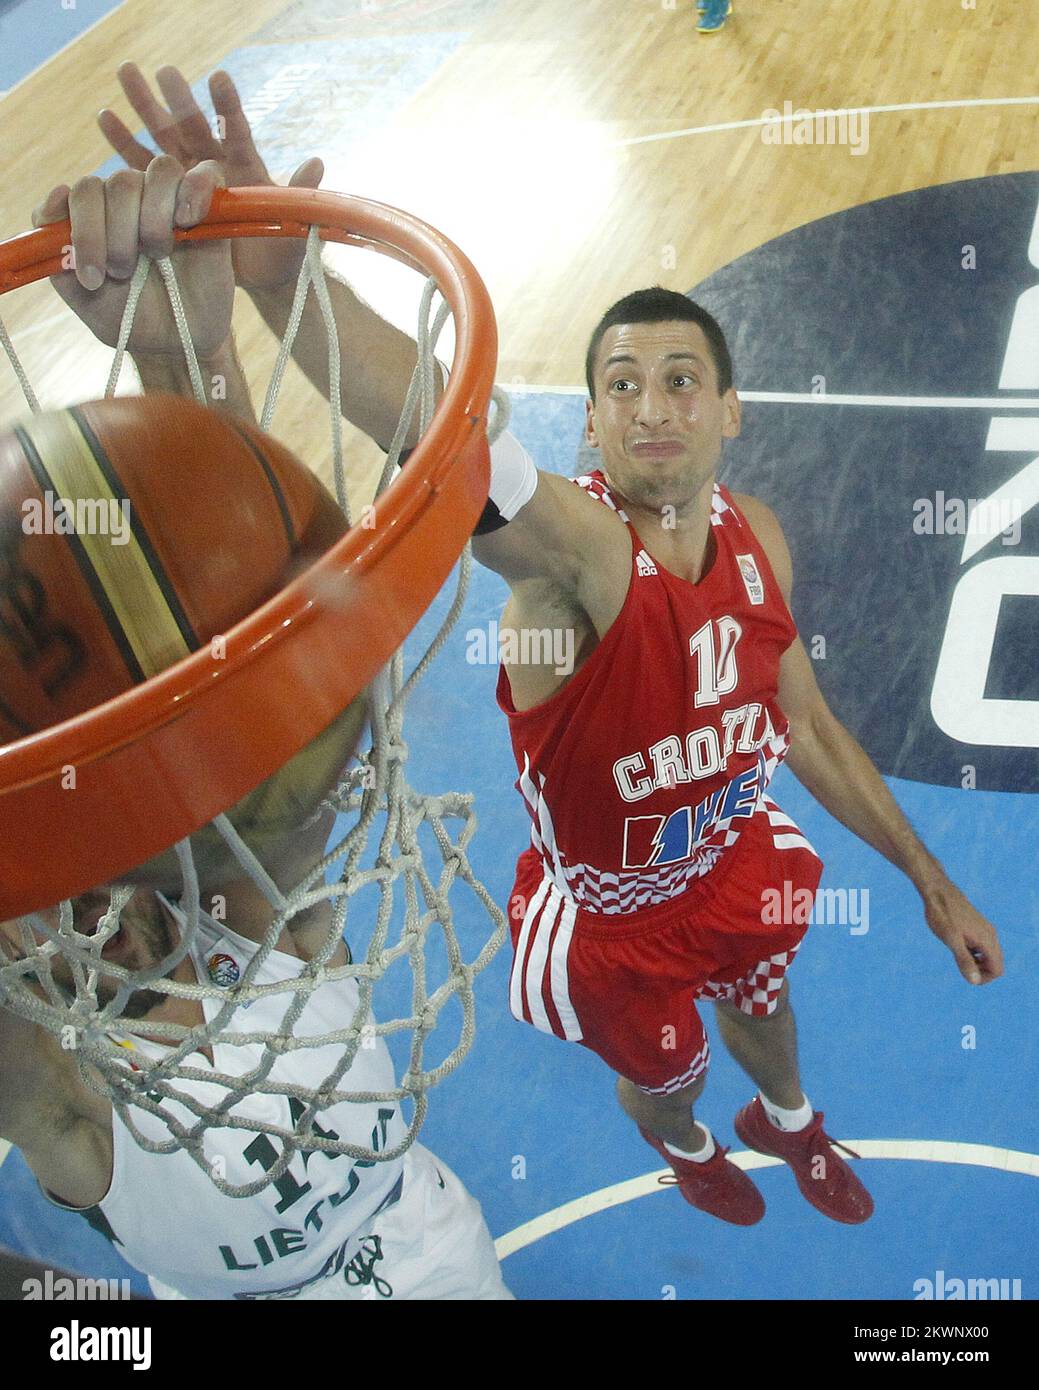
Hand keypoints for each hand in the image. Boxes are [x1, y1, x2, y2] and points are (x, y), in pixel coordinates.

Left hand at [31, 156, 233, 359]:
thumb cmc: (133, 319)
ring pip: (160, 172)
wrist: (180, 344)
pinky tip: (187, 222)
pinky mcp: (210, 210)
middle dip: (116, 233)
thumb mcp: (86, 299)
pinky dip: (194, 191)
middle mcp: (134, 202)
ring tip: (157, 254)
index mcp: (101, 215)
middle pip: (119, 183)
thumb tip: (58, 196)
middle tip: (123, 272)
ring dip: (153, 216)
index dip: (83, 228)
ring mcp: (172, 202)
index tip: (90, 275)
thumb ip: (59, 255)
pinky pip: (206, 174)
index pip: (83, 192)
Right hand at [98, 63, 323, 291]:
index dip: (228, 106)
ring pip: (163, 139)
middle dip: (177, 99)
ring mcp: (189, 179)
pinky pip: (142, 169)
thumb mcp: (296, 223)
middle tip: (162, 71)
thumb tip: (317, 161)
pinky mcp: (168, 199)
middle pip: (193, 126)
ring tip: (126, 73)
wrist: (261, 277)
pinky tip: (105, 117)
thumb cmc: (282, 251)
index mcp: (246, 166)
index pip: (236, 130)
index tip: (218, 78)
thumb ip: (303, 192)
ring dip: (144, 108)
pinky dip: (123, 144)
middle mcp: (214, 165)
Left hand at [922, 880, 1003, 984]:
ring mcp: (985, 929)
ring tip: (957, 952)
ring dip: (975, 960)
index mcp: (987, 940)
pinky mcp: (978, 926)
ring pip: (988, 955)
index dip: (983, 978)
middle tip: (959, 963)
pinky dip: (972, 951)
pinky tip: (956, 943)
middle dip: (980, 970)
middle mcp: (990, 935)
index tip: (965, 973)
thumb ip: (964, 960)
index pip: (997, 970)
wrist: (937, 891)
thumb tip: (974, 981)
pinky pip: (981, 946)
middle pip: (995, 964)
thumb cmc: (942, 915)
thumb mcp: (951, 940)